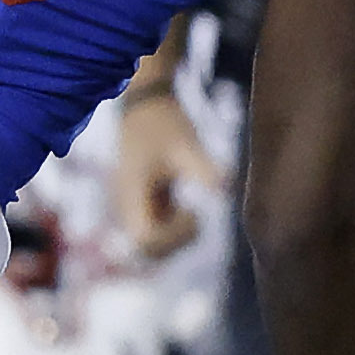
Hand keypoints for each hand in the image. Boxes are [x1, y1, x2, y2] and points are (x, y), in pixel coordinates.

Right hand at [111, 89, 225, 260]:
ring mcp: (133, 207)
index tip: (193, 211)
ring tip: (194, 215)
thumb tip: (226, 190)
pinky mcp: (142, 204)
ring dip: (175, 239)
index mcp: (132, 195)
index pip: (145, 240)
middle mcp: (127, 206)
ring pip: (149, 244)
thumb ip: (202, 168)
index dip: (172, 236)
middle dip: (175, 242)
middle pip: (145, 250)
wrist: (146, 105)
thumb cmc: (164, 122)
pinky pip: (154, 232)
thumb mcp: (186, 143)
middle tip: (196, 217)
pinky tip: (188, 210)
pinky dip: (174, 230)